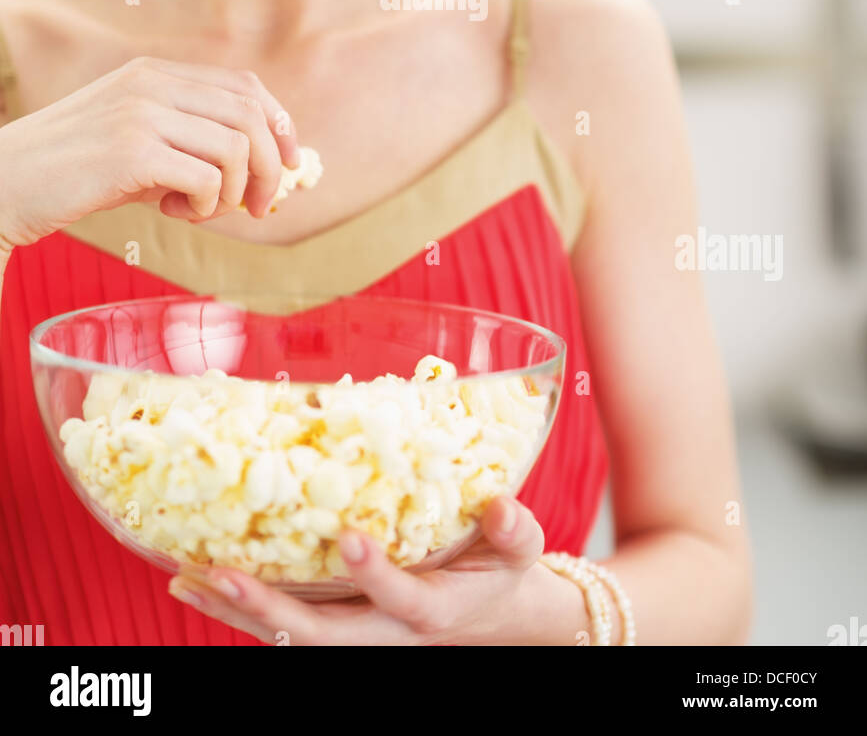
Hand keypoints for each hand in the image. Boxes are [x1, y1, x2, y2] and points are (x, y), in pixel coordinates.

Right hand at [0, 55, 300, 249]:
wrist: (4, 185)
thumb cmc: (72, 174)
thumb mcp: (136, 144)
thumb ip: (190, 146)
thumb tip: (264, 175)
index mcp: (155, 74)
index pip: (246, 86)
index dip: (279, 125)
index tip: (290, 164)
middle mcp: (152, 84)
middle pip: (250, 115)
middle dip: (271, 166)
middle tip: (259, 206)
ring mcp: (141, 114)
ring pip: (235, 148)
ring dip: (234, 191)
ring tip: (199, 210)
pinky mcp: (131, 151)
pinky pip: (206, 178)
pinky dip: (204, 205)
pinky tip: (171, 213)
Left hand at [167, 495, 563, 645]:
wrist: (491, 619)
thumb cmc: (500, 572)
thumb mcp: (519, 551)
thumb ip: (514, 530)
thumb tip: (500, 504)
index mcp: (433, 609)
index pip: (403, 600)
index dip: (376, 574)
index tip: (351, 537)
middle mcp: (384, 632)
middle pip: (321, 636)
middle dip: (269, 608)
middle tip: (221, 573)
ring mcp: (354, 633)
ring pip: (288, 635)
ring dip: (236, 609)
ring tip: (185, 575)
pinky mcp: (333, 623)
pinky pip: (279, 623)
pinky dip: (237, 605)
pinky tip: (196, 577)